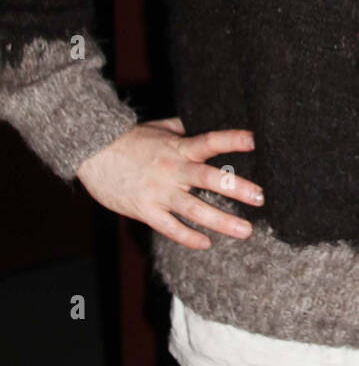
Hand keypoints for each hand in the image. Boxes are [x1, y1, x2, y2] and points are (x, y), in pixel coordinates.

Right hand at [76, 117, 261, 249]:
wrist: (92, 152)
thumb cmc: (129, 139)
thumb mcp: (159, 127)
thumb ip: (185, 128)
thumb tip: (205, 122)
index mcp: (178, 147)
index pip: (210, 141)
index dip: (232, 140)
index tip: (255, 140)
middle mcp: (172, 169)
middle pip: (208, 179)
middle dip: (236, 188)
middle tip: (260, 197)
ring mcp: (158, 191)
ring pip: (194, 209)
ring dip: (221, 221)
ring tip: (245, 231)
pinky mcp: (144, 209)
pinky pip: (170, 227)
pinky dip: (188, 237)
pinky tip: (206, 244)